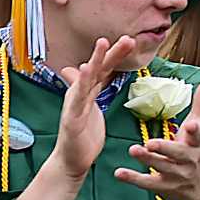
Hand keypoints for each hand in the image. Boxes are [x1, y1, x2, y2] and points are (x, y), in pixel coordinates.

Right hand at [52, 35, 139, 182]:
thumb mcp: (88, 109)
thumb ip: (90, 91)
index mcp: (87, 94)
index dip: (115, 56)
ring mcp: (73, 106)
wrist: (70, 162)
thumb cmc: (81, 137)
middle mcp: (79, 95)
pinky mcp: (71, 118)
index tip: (129, 41)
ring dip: (95, 60)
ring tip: (103, 43)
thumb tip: (84, 75)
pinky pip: (77, 99)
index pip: (104, 71)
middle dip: (110, 53)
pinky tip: (84, 71)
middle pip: (97, 70)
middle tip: (128, 38)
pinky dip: (80, 84)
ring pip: (86, 79)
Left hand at [118, 73, 199, 199]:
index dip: (196, 131)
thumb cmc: (194, 149)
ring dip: (147, 159)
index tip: (192, 124)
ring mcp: (175, 174)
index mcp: (197, 143)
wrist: (196, 187)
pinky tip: (118, 173)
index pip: (198, 136)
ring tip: (133, 149)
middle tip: (151, 142)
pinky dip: (133, 178)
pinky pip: (146, 182)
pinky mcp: (161, 186)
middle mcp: (188, 160)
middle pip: (178, 153)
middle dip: (166, 148)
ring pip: (161, 167)